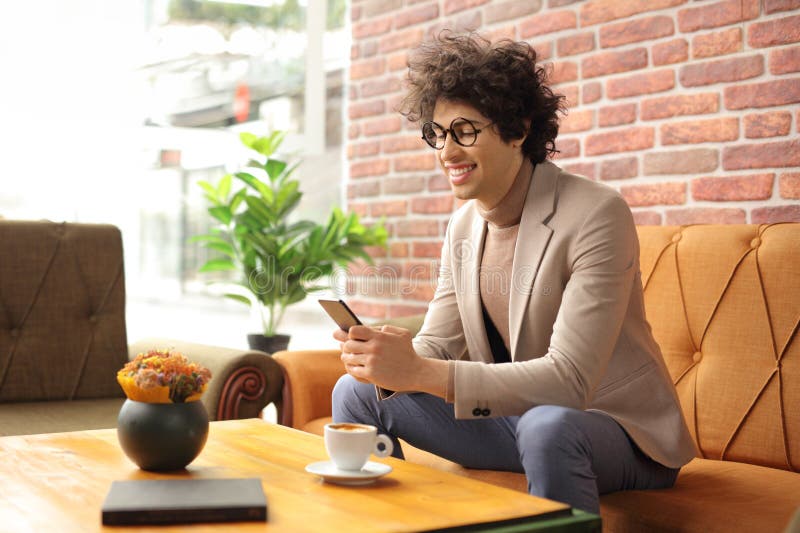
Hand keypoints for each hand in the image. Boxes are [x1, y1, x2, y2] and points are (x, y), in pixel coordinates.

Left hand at [333, 325, 447, 394]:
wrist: (417, 373)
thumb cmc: (408, 352)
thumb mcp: (402, 334)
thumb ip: (385, 328)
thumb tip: (367, 328)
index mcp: (380, 336)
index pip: (353, 331)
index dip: (349, 333)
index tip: (350, 336)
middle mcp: (374, 348)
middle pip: (347, 345)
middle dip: (345, 346)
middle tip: (343, 347)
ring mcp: (371, 362)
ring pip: (348, 358)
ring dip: (346, 358)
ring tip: (347, 357)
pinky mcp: (371, 374)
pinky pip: (352, 370)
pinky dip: (351, 369)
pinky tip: (353, 367)